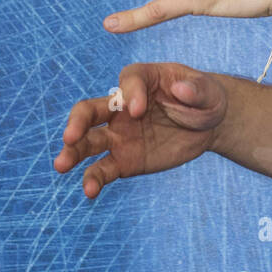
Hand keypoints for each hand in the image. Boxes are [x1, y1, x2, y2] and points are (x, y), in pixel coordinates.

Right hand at [54, 62, 229, 197]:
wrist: (209, 125)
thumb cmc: (206, 98)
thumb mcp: (208, 91)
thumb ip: (196, 89)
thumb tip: (181, 90)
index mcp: (142, 80)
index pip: (128, 80)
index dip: (130, 94)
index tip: (141, 110)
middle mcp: (122, 106)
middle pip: (90, 110)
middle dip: (77, 122)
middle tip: (70, 137)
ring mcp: (120, 134)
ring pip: (88, 142)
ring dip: (73, 152)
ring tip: (62, 165)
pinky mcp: (125, 160)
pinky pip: (104, 169)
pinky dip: (94, 179)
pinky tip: (89, 191)